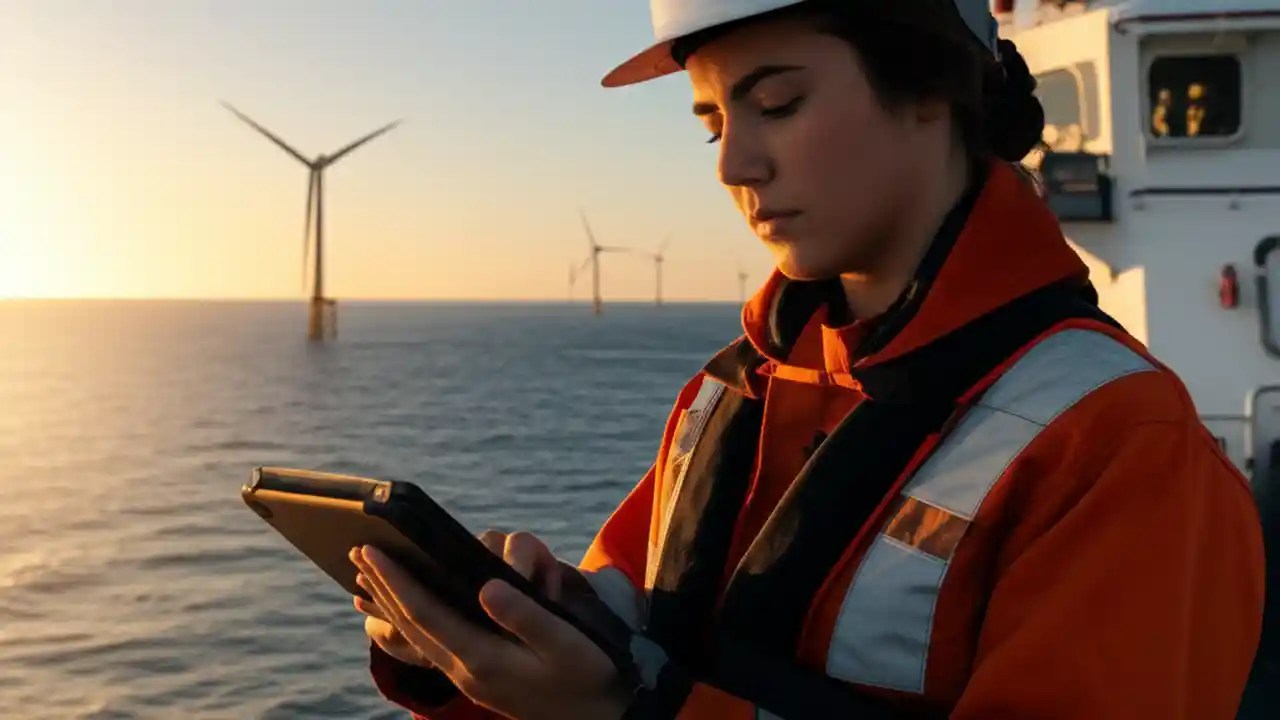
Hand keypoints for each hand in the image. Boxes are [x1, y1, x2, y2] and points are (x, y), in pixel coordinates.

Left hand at [354, 530, 568, 667]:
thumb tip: (486, 586)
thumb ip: (526, 616)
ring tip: (368, 577)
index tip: (371, 551)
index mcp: (483, 658)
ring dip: (391, 602)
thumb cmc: (587, 675)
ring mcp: (468, 675)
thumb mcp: (566, 644)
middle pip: (412, 622)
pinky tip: (406, 607)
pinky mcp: (477, 675)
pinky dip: (410, 619)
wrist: (596, 719)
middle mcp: (466, 668)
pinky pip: (431, 642)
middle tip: (355, 553)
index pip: (426, 613)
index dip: (396, 581)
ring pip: (418, 635)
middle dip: (383, 586)